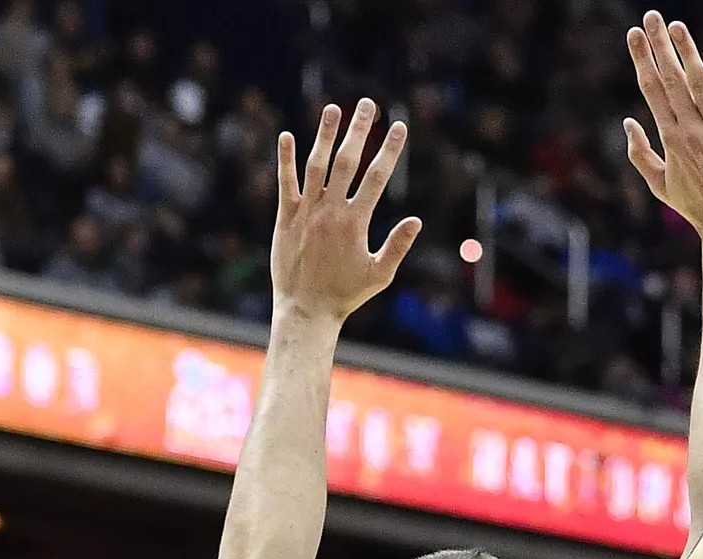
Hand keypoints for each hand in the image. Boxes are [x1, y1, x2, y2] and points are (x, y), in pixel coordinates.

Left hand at [271, 100, 421, 326]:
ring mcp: (306, 211)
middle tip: (368, 105)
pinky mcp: (285, 217)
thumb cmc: (345, 295)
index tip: (399, 127)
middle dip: (359, 131)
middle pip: (347, 161)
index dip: (389, 149)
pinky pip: (285, 182)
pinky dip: (286, 159)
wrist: (305, 310)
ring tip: (333, 109)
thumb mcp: (379, 276)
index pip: (377, 177)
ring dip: (325, 135)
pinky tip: (287, 135)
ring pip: (316, 165)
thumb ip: (397, 246)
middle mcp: (330, 211)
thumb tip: (417, 221)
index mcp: (356, 222)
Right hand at [624, 12, 702, 246]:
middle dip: (658, 46)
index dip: (642, 59)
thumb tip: (628, 123)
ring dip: (686, 51)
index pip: (652, 89)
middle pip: (671, 78)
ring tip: (675, 26)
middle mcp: (691, 129)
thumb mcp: (661, 186)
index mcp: (669, 138)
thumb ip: (640, 154)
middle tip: (649, 17)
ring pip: (699, 82)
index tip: (633, 34)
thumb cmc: (698, 209)